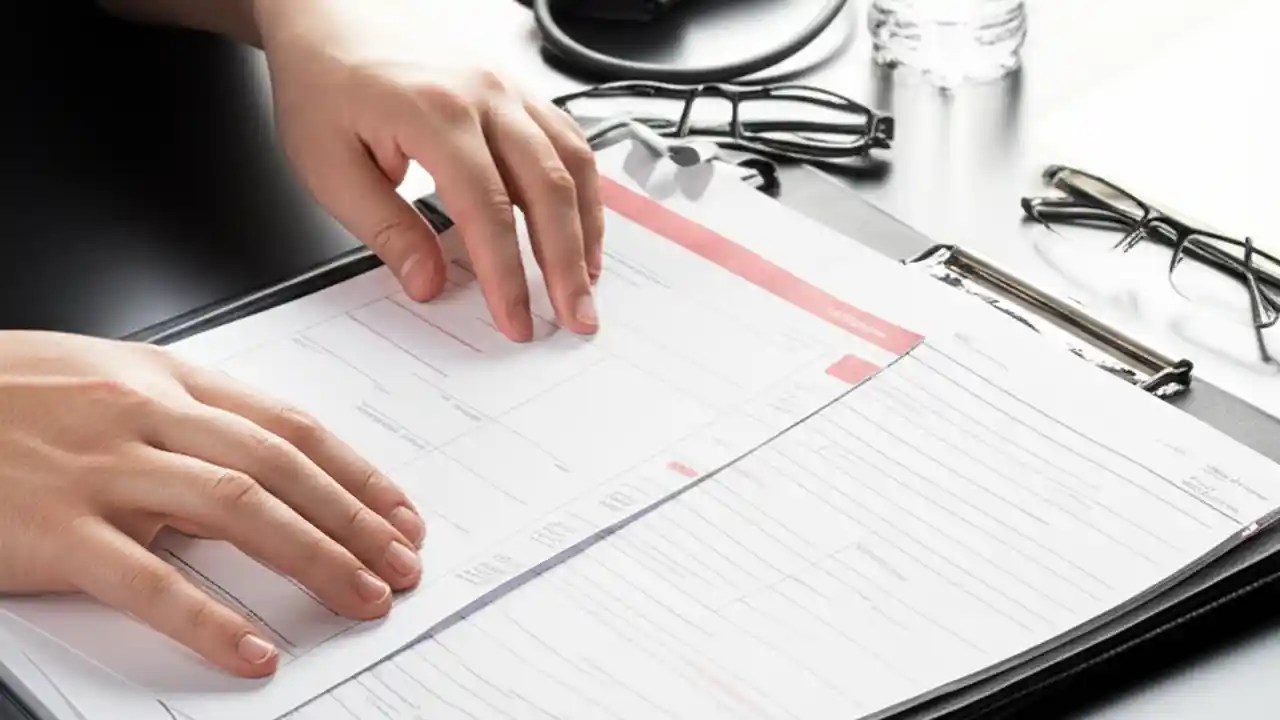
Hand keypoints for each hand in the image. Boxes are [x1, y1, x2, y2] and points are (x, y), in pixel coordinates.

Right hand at [0, 331, 425, 677]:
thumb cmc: (9, 398)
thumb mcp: (106, 380)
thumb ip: (186, 414)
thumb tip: (267, 460)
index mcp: (166, 379)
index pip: (290, 425)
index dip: (357, 473)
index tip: (400, 512)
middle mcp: (146, 416)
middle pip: (281, 467)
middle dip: (355, 520)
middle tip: (402, 563)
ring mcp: (101, 470)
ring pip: (237, 510)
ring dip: (314, 557)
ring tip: (363, 596)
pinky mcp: (54, 530)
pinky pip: (147, 580)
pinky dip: (207, 618)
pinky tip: (252, 648)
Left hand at [255, 0, 604, 341]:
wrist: (330, 15)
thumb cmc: (325, 81)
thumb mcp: (327, 165)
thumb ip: (384, 229)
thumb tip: (428, 283)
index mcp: (435, 113)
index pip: (488, 210)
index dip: (508, 275)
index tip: (517, 321)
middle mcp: (485, 95)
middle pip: (550, 189)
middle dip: (568, 264)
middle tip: (576, 316)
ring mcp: (509, 88)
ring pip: (573, 163)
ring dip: (587, 229)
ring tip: (587, 280)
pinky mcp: (517, 90)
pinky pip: (569, 140)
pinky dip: (583, 191)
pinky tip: (580, 226)